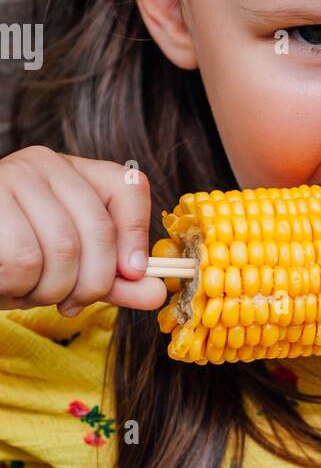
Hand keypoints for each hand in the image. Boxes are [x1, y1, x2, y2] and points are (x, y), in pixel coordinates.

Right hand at [0, 146, 166, 314]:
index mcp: (74, 171)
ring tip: (29, 290)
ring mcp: (10, 177)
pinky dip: (19, 287)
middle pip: (97, 232)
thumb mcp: (68, 268)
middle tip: (70, 303)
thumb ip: (113, 279)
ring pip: (61, 250)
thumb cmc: (9, 258)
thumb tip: (158, 293)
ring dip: (49, 290)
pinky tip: (5, 283)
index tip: (132, 275)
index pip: (129, 188)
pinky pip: (23, 260)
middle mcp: (44, 164)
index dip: (137, 237)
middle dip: (90, 284)